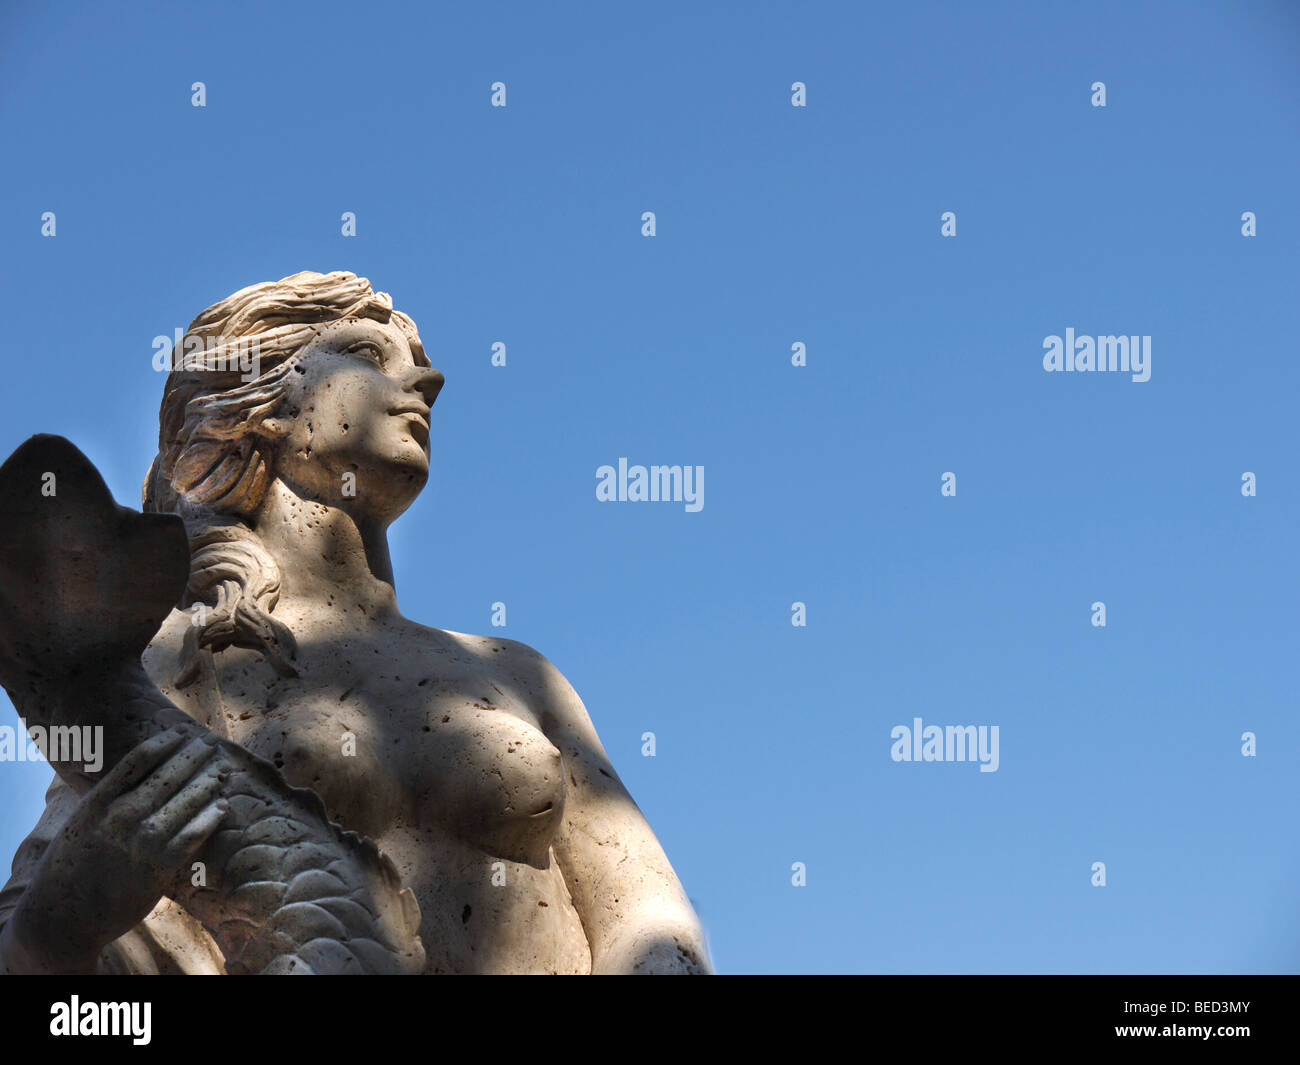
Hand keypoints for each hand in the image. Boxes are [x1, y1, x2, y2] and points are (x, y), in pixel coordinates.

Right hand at [1, 727, 228, 972]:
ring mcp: (141, 843)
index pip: (140, 758)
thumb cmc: (71, 864)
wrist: (63, 917)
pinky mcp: (159, 869)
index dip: (167, 741)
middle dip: (193, 757)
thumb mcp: (80, 820)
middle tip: (210, 745)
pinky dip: (211, 817)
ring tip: (222, 771)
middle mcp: (120, 818)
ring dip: (208, 782)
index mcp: (98, 801)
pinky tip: (221, 805)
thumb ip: (106, 793)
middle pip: (169, 775)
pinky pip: (193, 835)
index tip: (183, 733)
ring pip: (186, 801)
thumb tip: (133, 766)